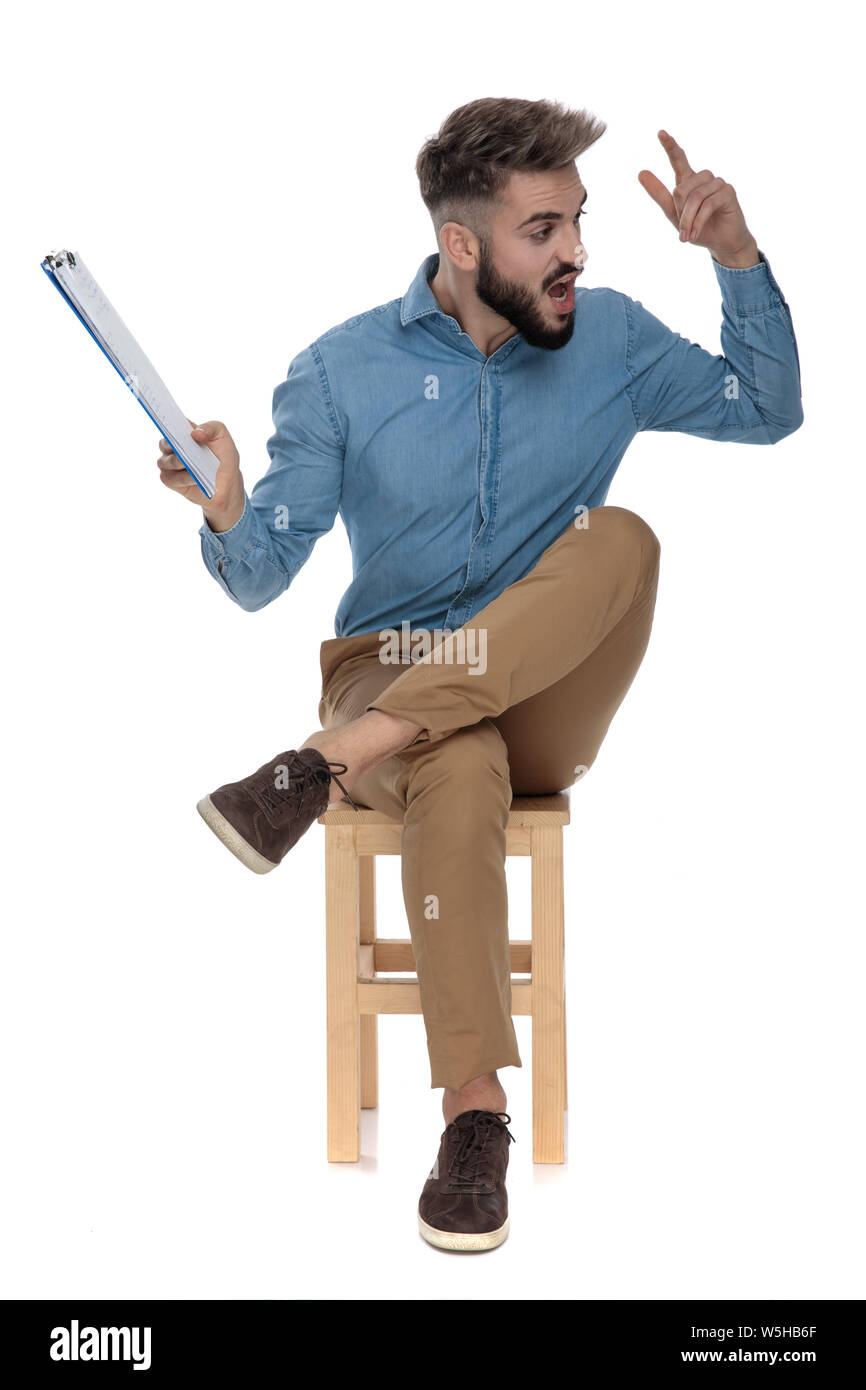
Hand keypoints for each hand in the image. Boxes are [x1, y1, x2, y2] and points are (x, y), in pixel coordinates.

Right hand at [157, 418, 244, 531]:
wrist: (227, 482)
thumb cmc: (223, 456)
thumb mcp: (222, 437)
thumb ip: (211, 428)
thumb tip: (195, 433)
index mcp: (183, 432)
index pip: (169, 423)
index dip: (165, 421)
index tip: (166, 419)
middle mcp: (173, 447)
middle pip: (164, 443)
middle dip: (173, 446)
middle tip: (182, 447)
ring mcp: (169, 463)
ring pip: (165, 462)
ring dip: (180, 464)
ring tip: (194, 466)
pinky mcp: (170, 480)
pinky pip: (170, 478)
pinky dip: (183, 478)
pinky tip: (195, 478)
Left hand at [638, 130, 758, 266]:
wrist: (721, 243)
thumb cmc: (699, 228)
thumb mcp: (674, 214)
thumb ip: (659, 194)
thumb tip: (641, 172)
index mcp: (689, 181)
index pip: (678, 160)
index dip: (670, 146)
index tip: (660, 133)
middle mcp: (704, 178)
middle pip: (681, 189)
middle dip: (680, 213)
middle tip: (684, 229)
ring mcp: (717, 183)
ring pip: (694, 197)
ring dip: (688, 220)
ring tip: (689, 234)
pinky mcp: (728, 191)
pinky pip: (707, 205)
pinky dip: (698, 222)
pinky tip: (695, 233)